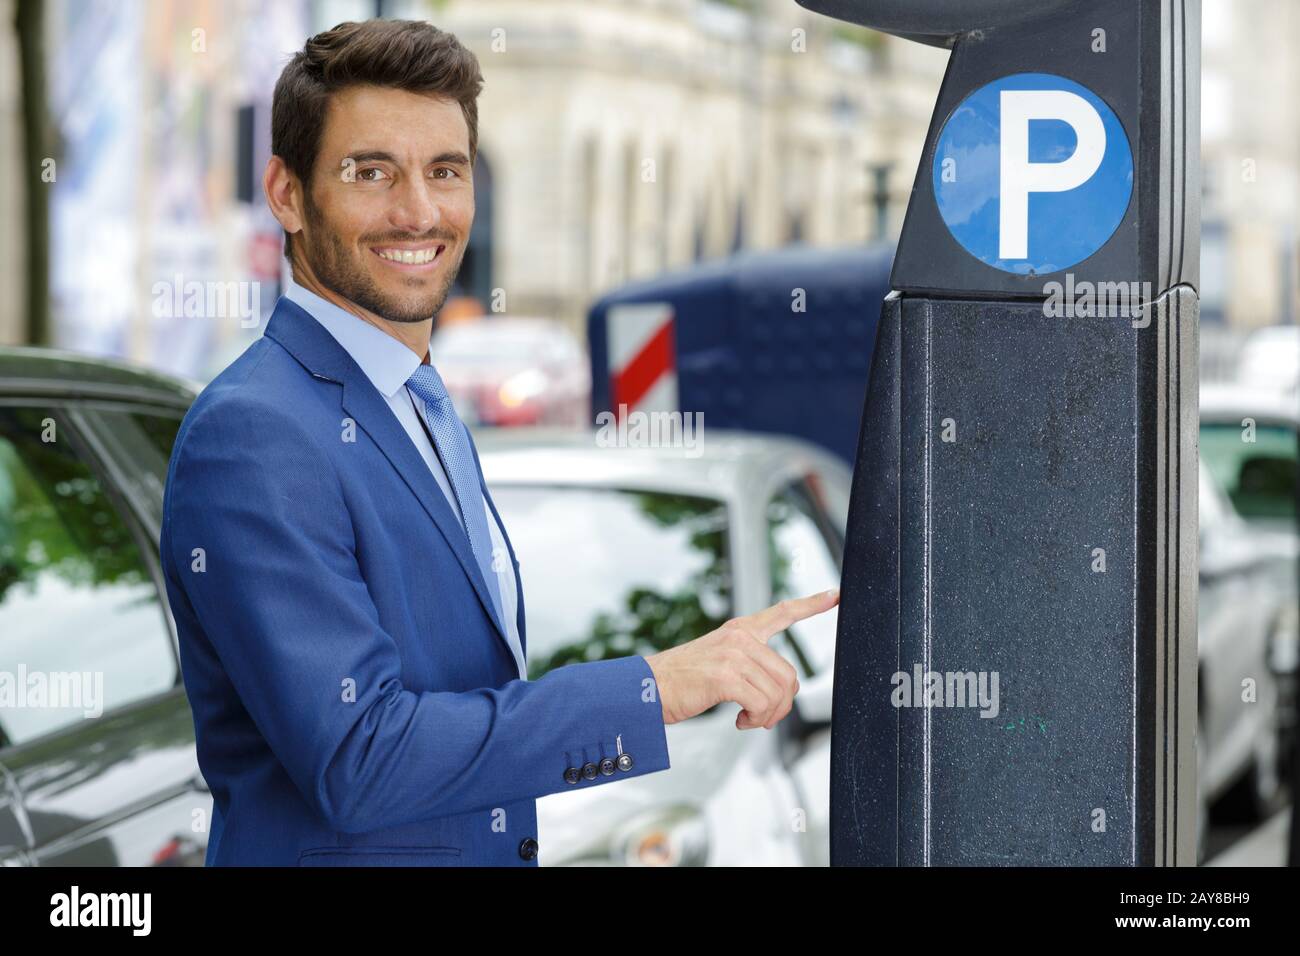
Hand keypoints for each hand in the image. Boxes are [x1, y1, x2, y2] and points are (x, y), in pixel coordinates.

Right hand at [643, 589, 839, 729]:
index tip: (835, 595)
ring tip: (748, 719)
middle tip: (761, 717)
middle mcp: (740, 638)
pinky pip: (762, 705)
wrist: (647, 688)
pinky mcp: (726, 676)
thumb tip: (781, 692)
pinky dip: (756, 720)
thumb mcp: (719, 660)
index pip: (783, 612)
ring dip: (768, 716)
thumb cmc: (682, 681)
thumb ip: (749, 666)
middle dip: (782, 705)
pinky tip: (739, 720)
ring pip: (779, 693)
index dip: (812, 604)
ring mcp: (733, 655)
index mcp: (740, 630)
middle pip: (789, 675)